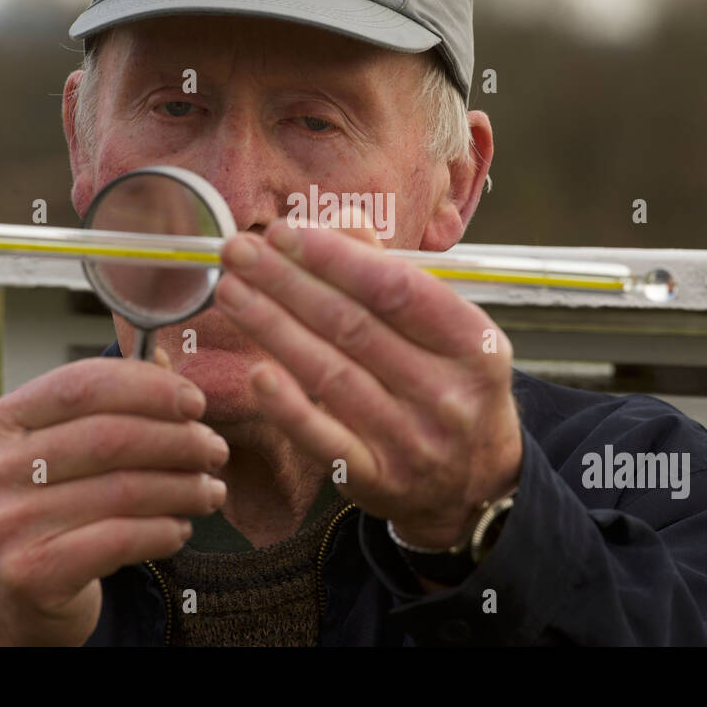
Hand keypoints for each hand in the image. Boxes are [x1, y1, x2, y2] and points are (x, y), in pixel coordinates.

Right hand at [0, 356, 228, 645]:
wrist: (6, 599)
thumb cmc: (50, 510)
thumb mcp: (62, 449)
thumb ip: (109, 402)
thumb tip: (164, 358)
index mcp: (3, 421)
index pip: (85, 384)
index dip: (150, 387)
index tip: (195, 402)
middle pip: (111, 437)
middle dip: (179, 441)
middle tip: (216, 451)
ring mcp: (10, 522)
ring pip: (124, 490)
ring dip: (184, 488)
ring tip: (211, 492)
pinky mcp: (32, 571)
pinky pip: (122, 540)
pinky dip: (164, 531)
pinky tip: (180, 529)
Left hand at [214, 215, 521, 549]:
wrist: (476, 484)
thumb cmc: (451, 385)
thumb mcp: (447, 330)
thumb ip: (391, 273)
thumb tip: (339, 223)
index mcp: (474, 344)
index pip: (395, 289)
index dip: (334, 257)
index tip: (283, 232)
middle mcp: (448, 395)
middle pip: (354, 327)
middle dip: (287, 282)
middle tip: (238, 251)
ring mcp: (412, 441)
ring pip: (330, 375)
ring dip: (272, 328)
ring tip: (230, 291)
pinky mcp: (376, 480)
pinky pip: (323, 439)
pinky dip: (287, 406)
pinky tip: (255, 372)